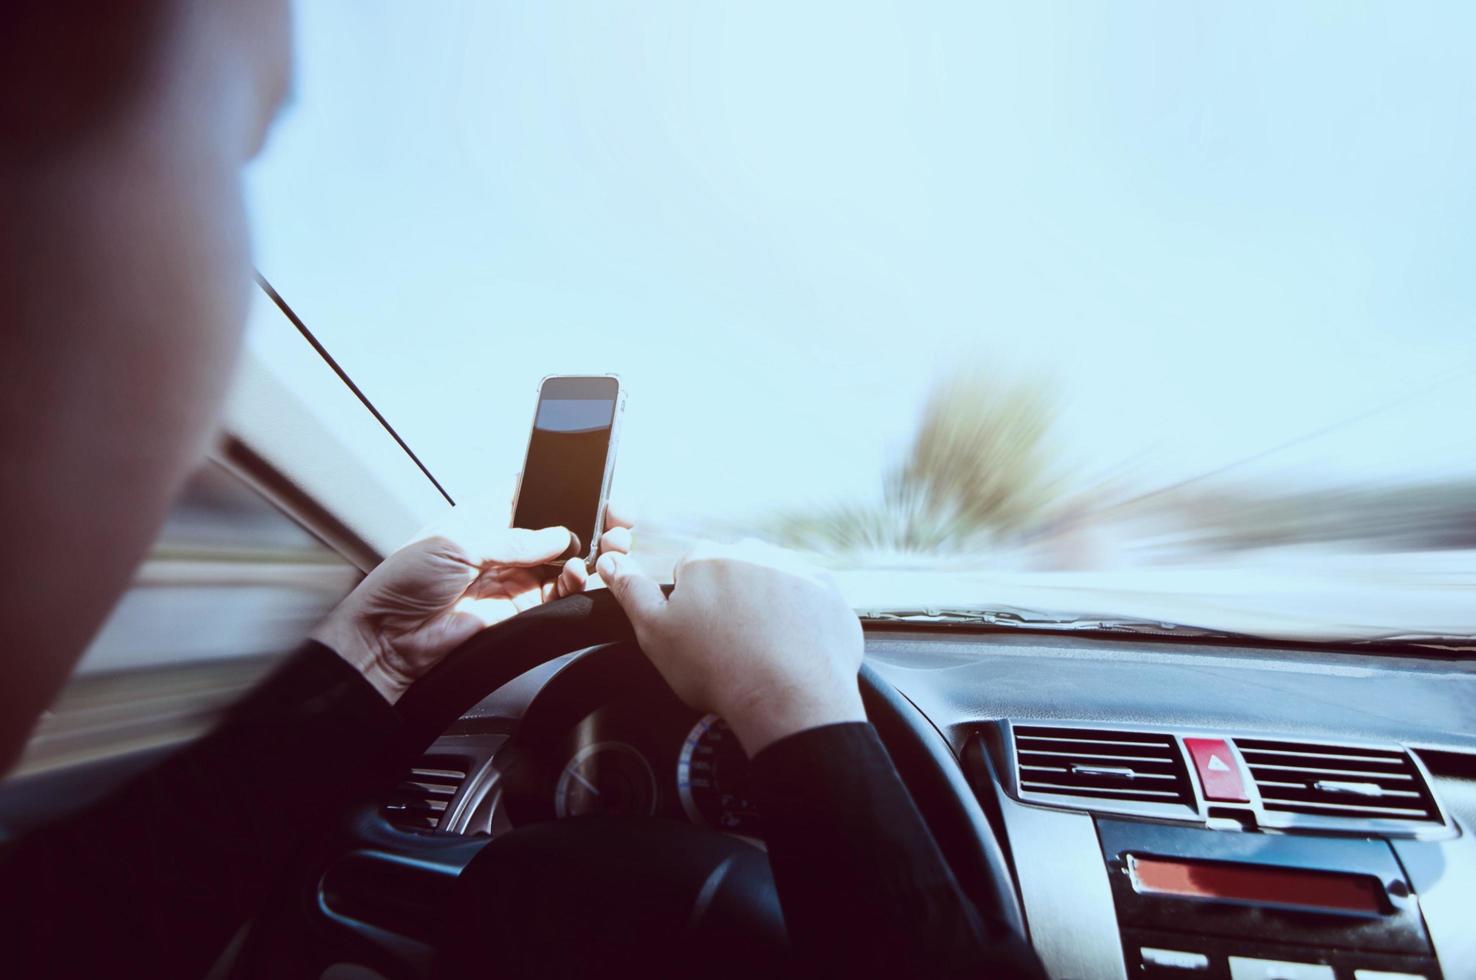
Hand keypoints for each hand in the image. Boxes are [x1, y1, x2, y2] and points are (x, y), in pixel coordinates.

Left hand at [315, 509, 632, 703]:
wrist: (390, 637)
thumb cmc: (404, 582)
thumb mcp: (459, 543)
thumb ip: (515, 540)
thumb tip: (559, 534)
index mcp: (483, 514)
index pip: (532, 491)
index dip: (560, 486)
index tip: (589, 482)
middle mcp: (503, 543)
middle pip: (557, 526)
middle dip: (586, 519)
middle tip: (610, 516)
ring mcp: (514, 575)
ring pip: (565, 559)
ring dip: (587, 551)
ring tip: (602, 544)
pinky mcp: (521, 607)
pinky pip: (558, 592)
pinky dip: (574, 582)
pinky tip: (576, 572)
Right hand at [596, 541, 864, 755]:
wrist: (790, 697)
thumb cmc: (718, 669)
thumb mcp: (655, 634)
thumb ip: (630, 592)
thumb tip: (610, 560)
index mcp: (708, 556)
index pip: (691, 573)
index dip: (692, 610)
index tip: (700, 636)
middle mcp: (754, 551)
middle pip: (734, 575)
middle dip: (732, 603)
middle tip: (732, 647)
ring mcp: (797, 569)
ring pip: (773, 586)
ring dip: (768, 609)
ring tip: (764, 652)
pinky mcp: (830, 592)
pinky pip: (809, 602)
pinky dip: (802, 621)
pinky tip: (793, 651)